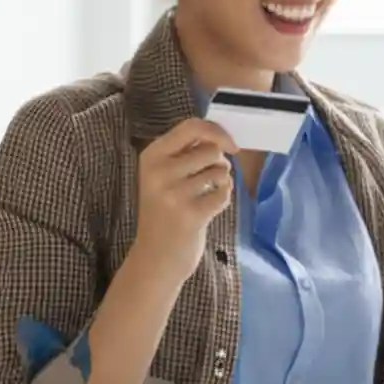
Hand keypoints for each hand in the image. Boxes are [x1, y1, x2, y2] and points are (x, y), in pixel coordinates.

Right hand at [133, 118, 238, 283]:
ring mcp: (172, 194)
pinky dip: (222, 199)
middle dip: (219, 162)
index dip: (217, 131)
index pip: (191, 126)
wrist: (156, 256)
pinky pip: (224, 193)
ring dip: (221, 182)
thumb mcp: (165, 175)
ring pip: (220, 171)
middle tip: (209, 179)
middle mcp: (158, 172)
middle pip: (211, 149)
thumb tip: (222, 134)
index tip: (231, 145)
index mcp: (151, 155)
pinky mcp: (190, 214)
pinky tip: (207, 209)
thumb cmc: (167, 210)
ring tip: (204, 195)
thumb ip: (187, 151)